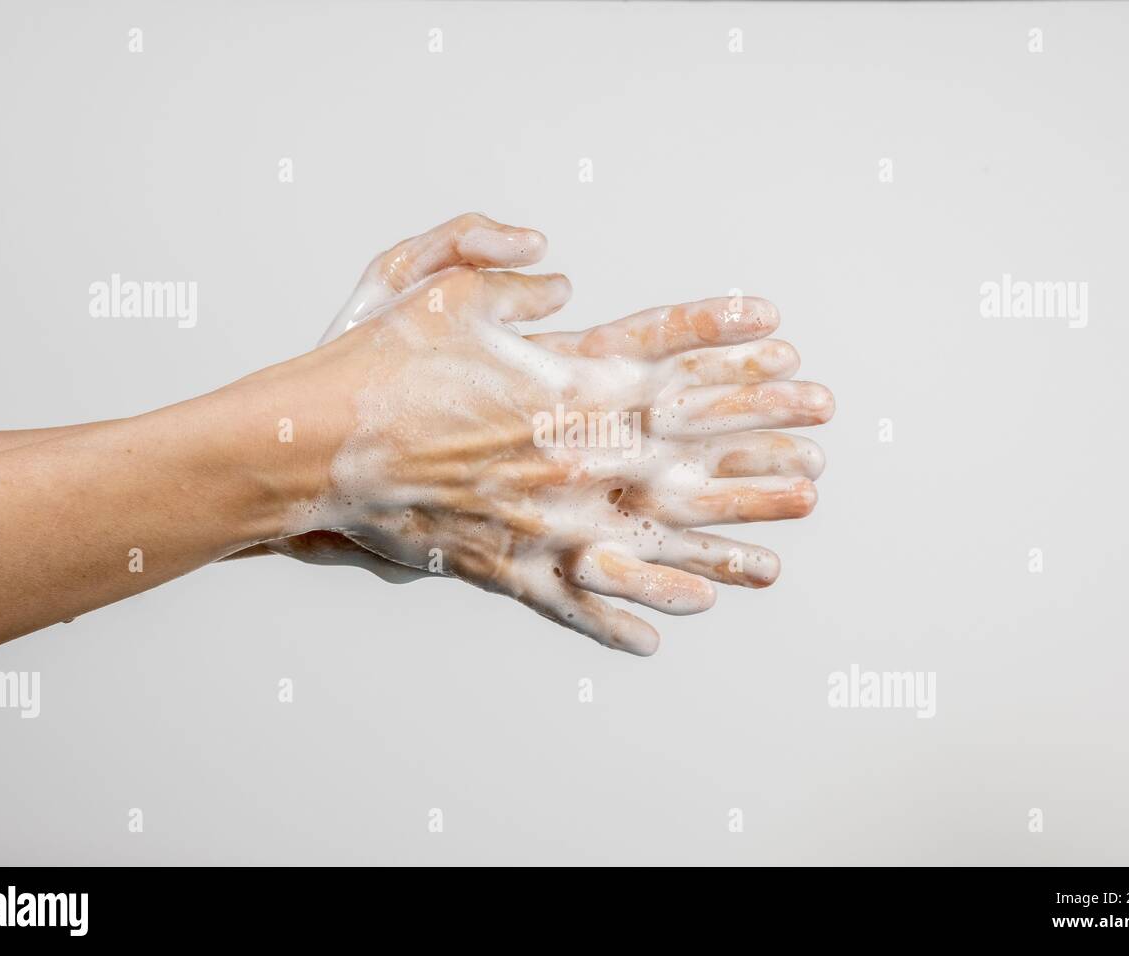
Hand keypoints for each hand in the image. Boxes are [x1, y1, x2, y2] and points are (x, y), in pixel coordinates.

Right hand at [254, 249, 832, 654]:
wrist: (306, 449)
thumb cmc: (370, 368)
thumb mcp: (434, 287)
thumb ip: (501, 266)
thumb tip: (558, 269)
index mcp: (563, 379)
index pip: (666, 354)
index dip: (728, 342)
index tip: (785, 340)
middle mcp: (571, 451)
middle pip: (687, 454)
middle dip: (760, 455)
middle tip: (821, 460)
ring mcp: (545, 516)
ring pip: (652, 538)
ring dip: (720, 548)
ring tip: (779, 561)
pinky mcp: (506, 562)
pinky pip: (577, 598)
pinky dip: (622, 615)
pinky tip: (668, 632)